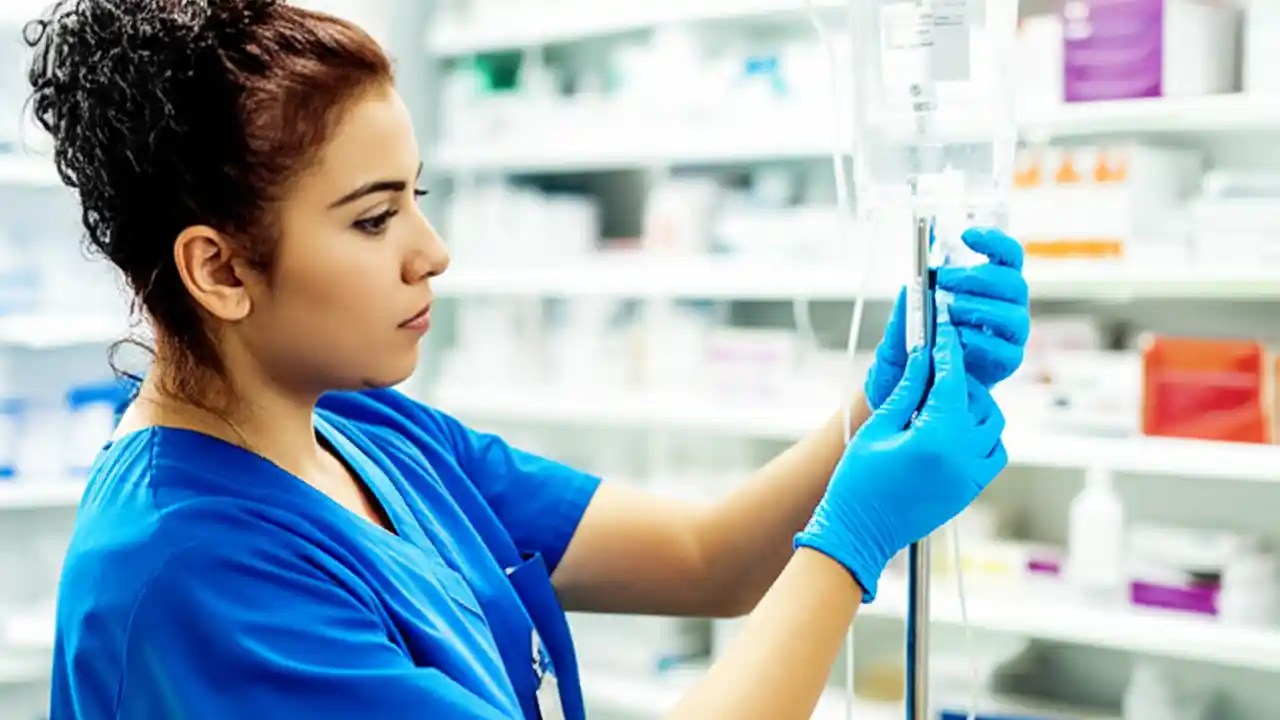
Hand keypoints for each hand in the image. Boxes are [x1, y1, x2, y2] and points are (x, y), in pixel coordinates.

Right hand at [797, 311, 1007, 601]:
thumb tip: (924, 356)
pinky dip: (982, 435)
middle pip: (979, 401)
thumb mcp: (879, 428)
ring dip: (974, 407)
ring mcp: (970, 476)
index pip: (953, 381)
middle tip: (934, 367)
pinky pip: (993, 453)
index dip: (947, 351)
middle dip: (959, 380)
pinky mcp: (969, 490)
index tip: (942, 330)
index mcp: (937, 438)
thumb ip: (908, 390)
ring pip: (993, 426)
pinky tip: (953, 429)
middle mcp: (962, 457)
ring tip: (943, 400)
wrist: (858, 533)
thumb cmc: (857, 482)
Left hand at [864, 227, 1028, 409]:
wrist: (912, 400)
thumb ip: (906, 310)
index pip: (1007, 256)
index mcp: (988, 287)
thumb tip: (910, 285)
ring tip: (947, 313)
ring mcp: (1009, 336)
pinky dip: (978, 343)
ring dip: (977, 310)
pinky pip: (1003, 349)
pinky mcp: (1007, 362)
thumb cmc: (911, 358)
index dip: (993, 241)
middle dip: (976, 278)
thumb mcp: (900, 332)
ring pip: (1012, 315)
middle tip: (943, 281)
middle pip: (1012, 282)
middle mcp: (1005, 308)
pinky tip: (957, 343)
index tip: (966, 235)